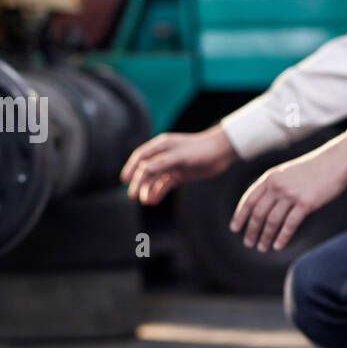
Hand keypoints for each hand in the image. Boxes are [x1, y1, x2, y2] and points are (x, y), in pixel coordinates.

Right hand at [122, 124, 239, 204]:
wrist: (222, 152)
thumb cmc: (201, 149)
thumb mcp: (179, 156)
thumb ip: (161, 163)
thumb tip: (143, 171)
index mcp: (161, 145)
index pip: (141, 157)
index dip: (131, 168)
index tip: (124, 180)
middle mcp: (164, 155)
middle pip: (145, 170)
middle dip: (138, 183)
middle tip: (131, 196)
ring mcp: (171, 165)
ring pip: (154, 179)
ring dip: (148, 190)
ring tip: (146, 202)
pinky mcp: (179, 175)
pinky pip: (164, 184)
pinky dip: (158, 192)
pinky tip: (154, 200)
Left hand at [229, 135, 346, 251]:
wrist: (335, 162)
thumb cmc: (311, 170)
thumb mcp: (286, 173)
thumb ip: (273, 186)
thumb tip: (261, 206)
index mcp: (270, 178)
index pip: (249, 200)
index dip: (240, 216)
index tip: (235, 229)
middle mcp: (277, 186)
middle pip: (258, 213)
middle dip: (251, 230)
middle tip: (248, 244)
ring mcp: (291, 194)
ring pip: (272, 221)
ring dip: (265, 237)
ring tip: (262, 247)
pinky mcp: (306, 203)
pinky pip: (290, 224)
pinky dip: (282, 237)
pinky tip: (278, 246)